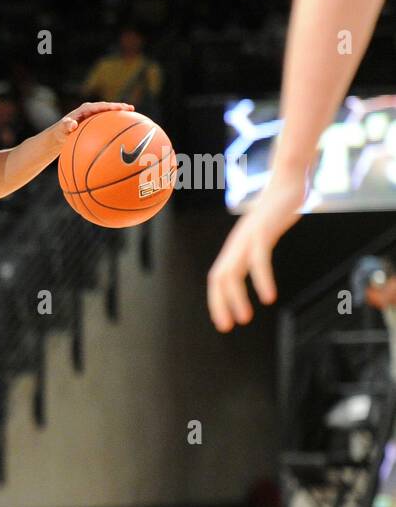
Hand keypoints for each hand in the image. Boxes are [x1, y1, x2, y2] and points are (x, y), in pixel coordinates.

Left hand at [54, 102, 134, 146]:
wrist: (59, 137)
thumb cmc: (59, 133)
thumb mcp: (60, 130)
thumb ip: (65, 126)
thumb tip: (72, 124)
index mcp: (85, 110)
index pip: (100, 106)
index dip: (111, 106)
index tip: (120, 108)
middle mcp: (92, 111)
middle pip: (108, 108)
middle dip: (120, 108)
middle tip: (132, 109)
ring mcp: (95, 118)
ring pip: (110, 116)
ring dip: (121, 116)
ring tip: (135, 118)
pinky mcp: (96, 125)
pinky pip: (108, 125)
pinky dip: (116, 127)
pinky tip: (126, 134)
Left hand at [206, 172, 303, 331]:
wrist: (288, 180)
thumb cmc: (278, 208)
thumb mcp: (265, 232)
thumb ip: (258, 247)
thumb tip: (257, 261)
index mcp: (236, 246)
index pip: (218, 277)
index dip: (218, 300)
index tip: (224, 322)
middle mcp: (237, 243)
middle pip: (219, 277)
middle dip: (220, 303)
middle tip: (227, 326)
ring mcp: (247, 237)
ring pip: (233, 271)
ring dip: (236, 297)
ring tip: (244, 319)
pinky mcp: (262, 231)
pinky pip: (258, 260)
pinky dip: (261, 279)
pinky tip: (268, 297)